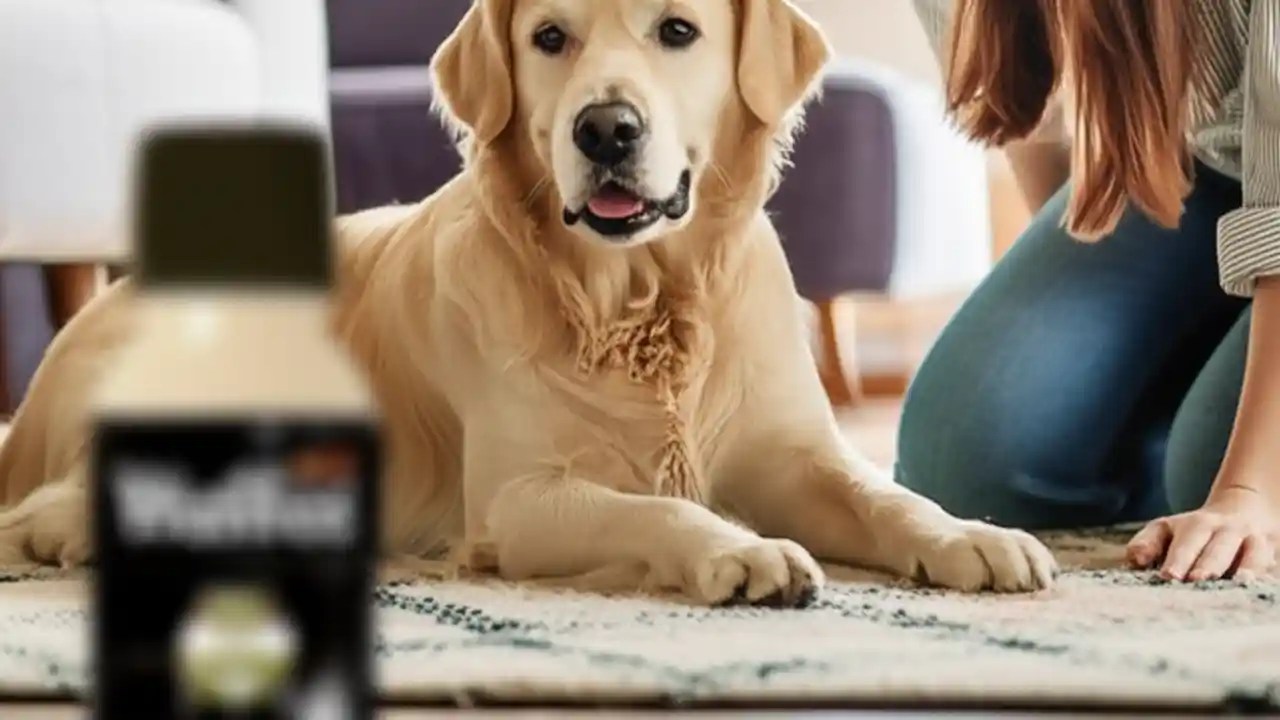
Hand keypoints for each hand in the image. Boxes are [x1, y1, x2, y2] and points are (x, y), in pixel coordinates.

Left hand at [1126, 488, 1278, 581]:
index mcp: (1197, 525)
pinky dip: (1268, 574)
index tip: (1168, 576)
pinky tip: (1260, 589)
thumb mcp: (1166, 530)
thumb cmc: (1194, 532)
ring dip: (1247, 566)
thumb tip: (1135, 560)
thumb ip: (1147, 543)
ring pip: (1252, 553)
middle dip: (1208, 563)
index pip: (1186, 542)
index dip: (1178, 559)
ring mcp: (1254, 541)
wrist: (1245, 510)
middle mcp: (1227, 530)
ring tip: (1240, 582)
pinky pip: (1272, 564)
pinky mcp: (1273, 553)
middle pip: (1218, 546)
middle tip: (1197, 580)